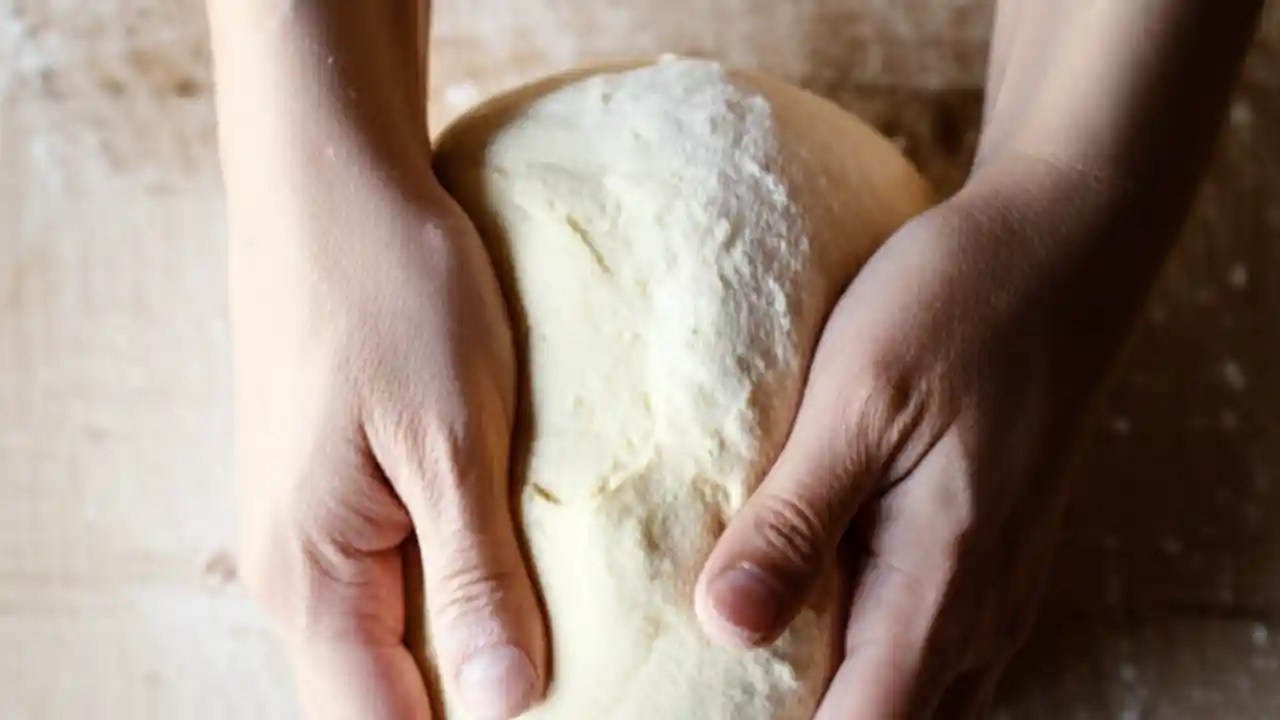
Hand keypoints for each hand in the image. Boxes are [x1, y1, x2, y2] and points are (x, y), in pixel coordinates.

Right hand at [230, 180, 544, 719]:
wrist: (329, 186)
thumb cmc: (390, 292)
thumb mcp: (452, 437)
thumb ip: (474, 577)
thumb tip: (507, 705)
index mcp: (310, 577)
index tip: (564, 711)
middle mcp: (294, 573)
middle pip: (375, 700)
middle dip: (467, 708)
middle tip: (572, 690)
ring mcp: (309, 532)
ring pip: (382, 645)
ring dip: (459, 657)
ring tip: (557, 652)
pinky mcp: (334, 493)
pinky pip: (385, 585)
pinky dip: (448, 599)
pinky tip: (513, 581)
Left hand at [695, 155, 1135, 717]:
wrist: (1060, 242)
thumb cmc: (957, 307)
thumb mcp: (858, 403)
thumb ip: (795, 522)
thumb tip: (726, 627)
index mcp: (942, 588)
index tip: (700, 699)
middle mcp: (982, 610)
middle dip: (802, 714)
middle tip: (711, 677)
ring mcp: (995, 583)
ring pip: (913, 689)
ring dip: (838, 686)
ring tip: (748, 650)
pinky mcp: (991, 549)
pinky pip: (929, 640)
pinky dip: (869, 646)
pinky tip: (812, 599)